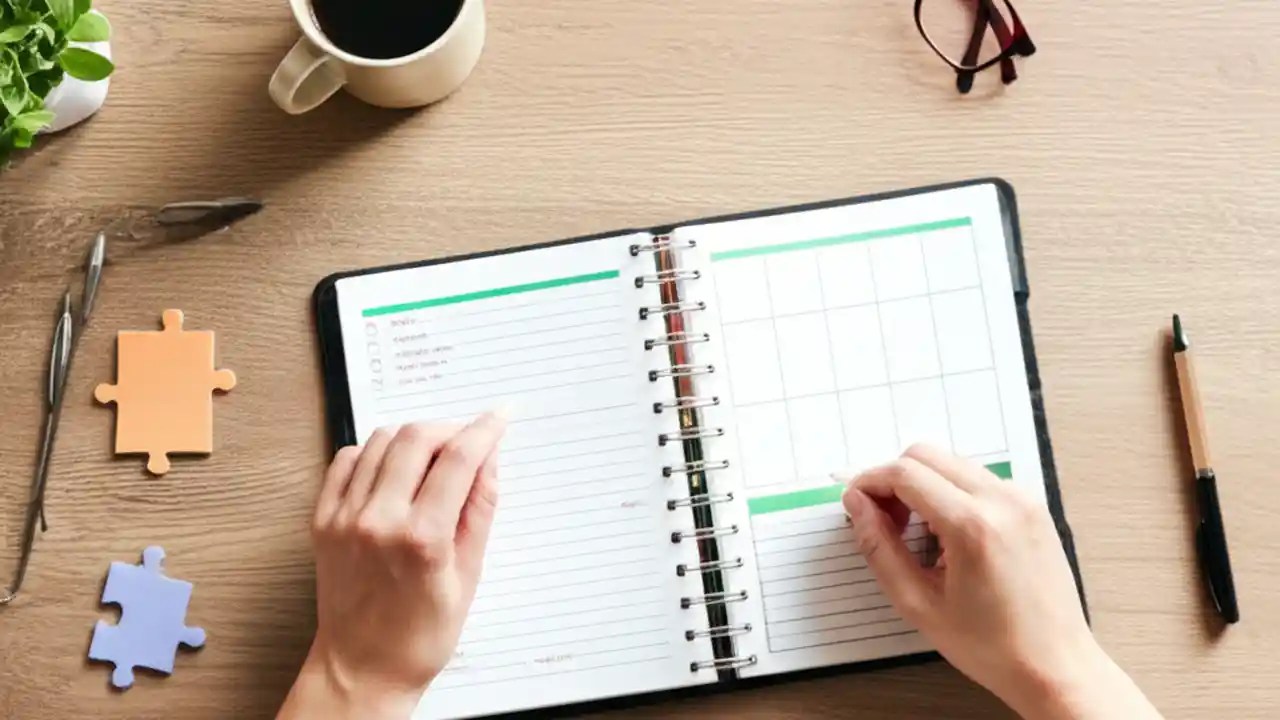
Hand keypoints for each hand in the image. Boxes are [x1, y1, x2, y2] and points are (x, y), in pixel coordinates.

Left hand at [279, 413, 506, 719]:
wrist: (361, 669)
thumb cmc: (420, 636)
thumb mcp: (468, 576)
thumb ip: (480, 511)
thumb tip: (490, 461)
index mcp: (422, 539)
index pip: (459, 459)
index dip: (485, 430)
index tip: (500, 416)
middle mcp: (378, 520)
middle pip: (416, 437)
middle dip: (449, 427)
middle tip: (467, 439)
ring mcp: (345, 518)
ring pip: (380, 441)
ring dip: (413, 437)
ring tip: (432, 458)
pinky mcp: (322, 520)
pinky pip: (347, 460)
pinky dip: (374, 453)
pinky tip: (393, 470)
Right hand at [839, 444, 1160, 719]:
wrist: (1056, 666)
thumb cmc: (991, 647)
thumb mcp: (918, 604)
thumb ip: (879, 548)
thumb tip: (857, 505)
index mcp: (973, 526)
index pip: (905, 473)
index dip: (870, 482)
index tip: (855, 503)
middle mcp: (1002, 501)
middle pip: (927, 455)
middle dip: (894, 479)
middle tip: (884, 520)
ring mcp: (1022, 499)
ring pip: (952, 463)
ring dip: (923, 484)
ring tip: (916, 533)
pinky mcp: (1032, 506)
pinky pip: (977, 479)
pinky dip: (951, 492)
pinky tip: (947, 535)